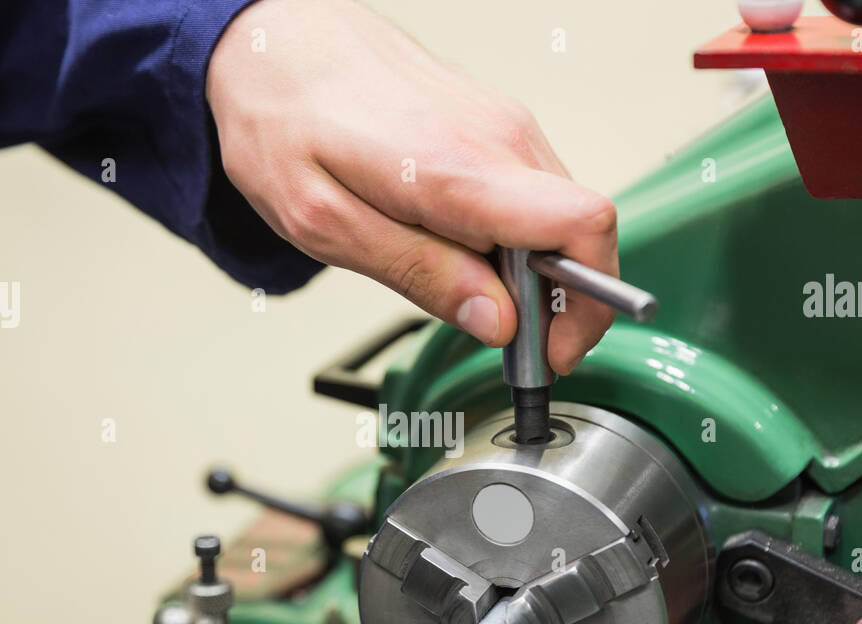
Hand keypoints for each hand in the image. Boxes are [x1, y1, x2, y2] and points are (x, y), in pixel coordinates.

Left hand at [206, 0, 618, 373]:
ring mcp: (503, 124)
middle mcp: (498, 136)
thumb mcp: (326, 224)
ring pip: (558, 217)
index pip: (582, 225)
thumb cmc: (284, 117)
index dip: (586, 303)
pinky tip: (463, 250)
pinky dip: (516, 238)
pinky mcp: (495, 123)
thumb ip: (419, 274)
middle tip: (505, 336)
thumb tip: (497, 320)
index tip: (554, 348)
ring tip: (471, 291)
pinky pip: (531, 194)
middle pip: (580, 232)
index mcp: (458, 167)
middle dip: (558, 301)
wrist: (275, 38)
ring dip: (534, 272)